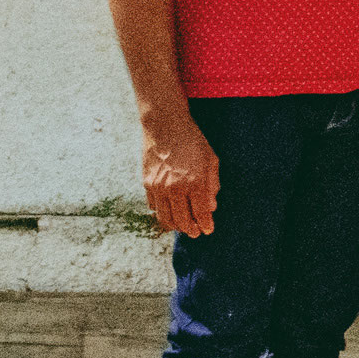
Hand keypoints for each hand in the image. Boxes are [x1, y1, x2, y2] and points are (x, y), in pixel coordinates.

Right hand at [140, 114, 220, 237]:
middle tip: (197, 233)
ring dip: (175, 225)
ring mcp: (158, 187)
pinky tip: (170, 211)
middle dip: (191, 230)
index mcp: (194, 183)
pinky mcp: (146, 183)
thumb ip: (212, 185)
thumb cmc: (193, 141)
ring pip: (165, 218)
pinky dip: (162, 212)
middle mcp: (174, 188)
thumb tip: (211, 208)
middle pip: (182, 221)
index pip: (200, 214)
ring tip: (183, 226)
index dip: (206, 225)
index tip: (208, 230)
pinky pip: (153, 206)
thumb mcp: (211, 160)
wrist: (165, 125)